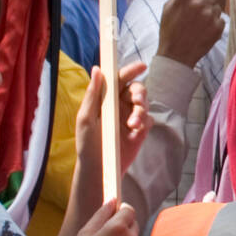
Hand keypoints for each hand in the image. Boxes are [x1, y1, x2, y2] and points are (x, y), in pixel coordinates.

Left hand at [73, 63, 151, 193]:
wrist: (99, 169)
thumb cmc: (87, 143)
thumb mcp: (86, 118)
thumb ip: (93, 94)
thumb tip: (97, 69)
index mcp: (106, 99)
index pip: (119, 79)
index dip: (130, 70)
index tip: (141, 66)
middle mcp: (120, 105)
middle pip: (136, 89)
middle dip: (140, 92)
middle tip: (137, 101)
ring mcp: (131, 117)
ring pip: (144, 104)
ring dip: (141, 109)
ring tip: (133, 123)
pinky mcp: (140, 131)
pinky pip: (149, 119)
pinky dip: (144, 121)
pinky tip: (136, 129)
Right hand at [157, 0, 223, 68]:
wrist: (176, 55)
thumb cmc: (170, 29)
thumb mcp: (170, 6)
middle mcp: (200, 3)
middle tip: (197, 9)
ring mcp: (210, 16)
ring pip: (218, 5)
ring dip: (211, 11)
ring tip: (198, 22)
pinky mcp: (218, 28)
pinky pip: (221, 18)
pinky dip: (214, 23)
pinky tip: (203, 30)